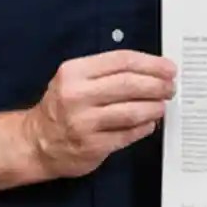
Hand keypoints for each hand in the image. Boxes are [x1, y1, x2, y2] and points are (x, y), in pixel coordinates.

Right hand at [22, 49, 175, 178]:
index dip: (151, 63)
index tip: (168, 68)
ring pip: (131, 111)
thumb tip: (149, 70)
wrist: (36, 142)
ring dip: (154, 107)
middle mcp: (77, 95)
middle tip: (170, 87)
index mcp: (74, 72)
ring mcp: (84, 122)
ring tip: (162, 105)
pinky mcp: (93, 146)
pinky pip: (128, 134)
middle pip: (129, 84)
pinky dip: (144, 127)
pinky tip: (149, 123)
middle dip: (157, 85)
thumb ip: (106, 72)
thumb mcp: (74, 79)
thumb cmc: (61, 108)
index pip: (121, 60)